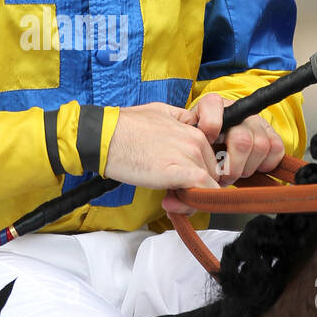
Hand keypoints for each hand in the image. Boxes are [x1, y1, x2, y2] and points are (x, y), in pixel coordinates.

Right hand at [104, 101, 224, 195]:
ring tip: (169, 200)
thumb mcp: (160, 112)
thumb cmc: (124, 127)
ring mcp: (190, 155)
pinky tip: (172, 203)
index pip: (210, 159)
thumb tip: (187, 132)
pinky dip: (192, 203)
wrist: (105, 136)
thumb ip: (180, 121)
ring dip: (190, 198)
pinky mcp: (181, 172)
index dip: (198, 175)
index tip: (183, 183)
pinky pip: (203, 192)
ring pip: (208, 186)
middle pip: (211, 174)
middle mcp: (196, 140)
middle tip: (173, 194)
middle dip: (195, 188)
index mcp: (192, 129)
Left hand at [160, 92, 284, 214]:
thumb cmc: (198, 151)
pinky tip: (250, 167)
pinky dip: (264, 164)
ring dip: (246, 168)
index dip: (210, 126)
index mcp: (211, 106)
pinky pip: (275, 149)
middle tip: (222, 176)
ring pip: (259, 146)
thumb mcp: (186, 154)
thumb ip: (180, 171)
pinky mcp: (272, 134)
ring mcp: (256, 122)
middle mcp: (236, 111)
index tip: (206, 142)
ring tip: (234, 173)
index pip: (213, 105)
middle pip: (241, 139)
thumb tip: (173, 200)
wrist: (214, 147)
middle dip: (231, 166)